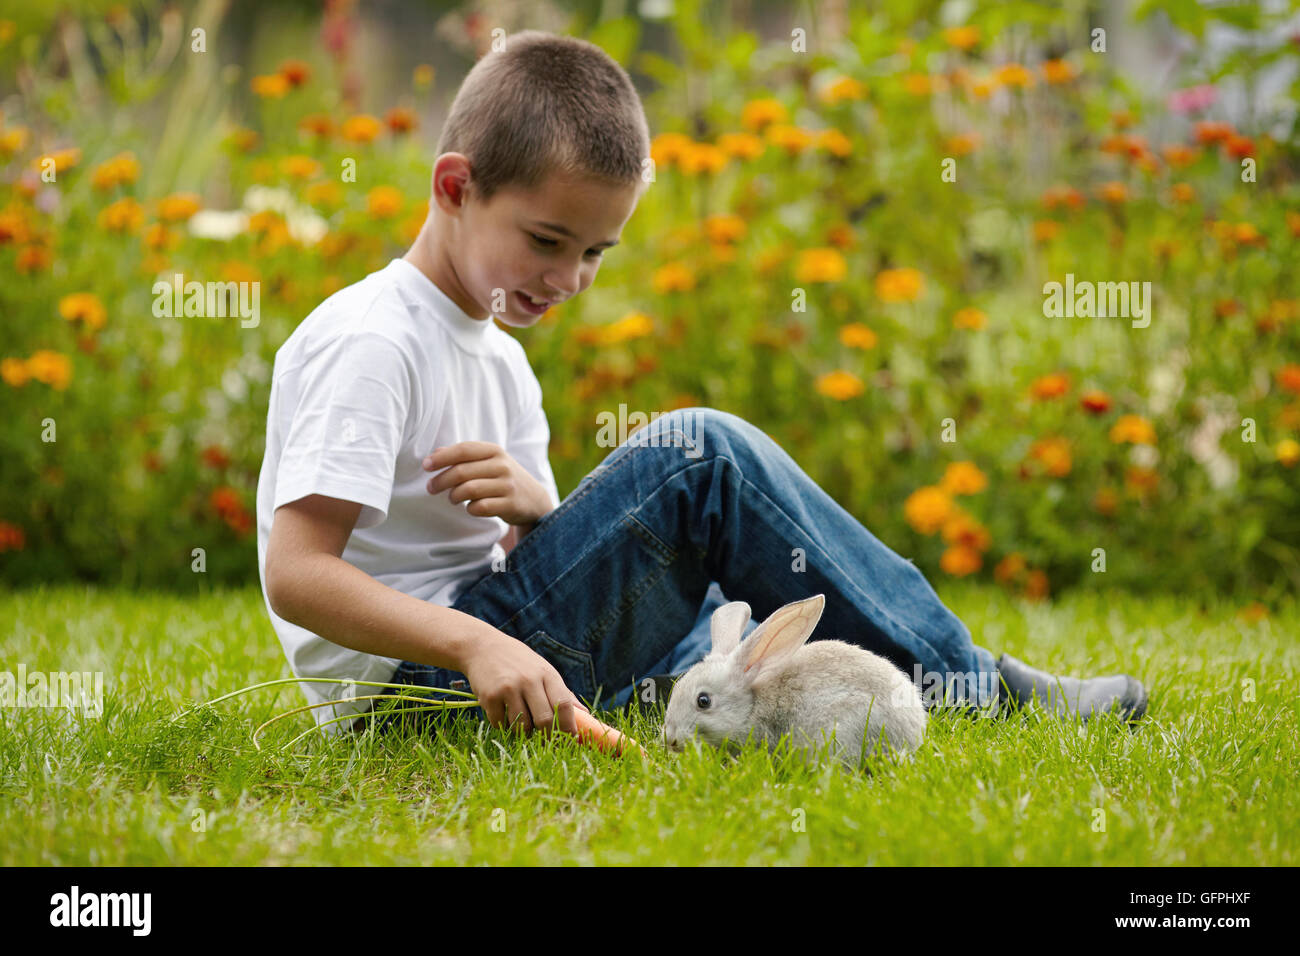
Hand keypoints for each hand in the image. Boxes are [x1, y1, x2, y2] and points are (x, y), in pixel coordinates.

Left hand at [423, 441, 550, 525]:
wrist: (534, 499)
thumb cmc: (502, 478)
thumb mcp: (488, 461)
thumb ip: (464, 456)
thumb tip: (435, 453)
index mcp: (494, 451)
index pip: (463, 450)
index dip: (442, 458)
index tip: (425, 466)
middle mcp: (502, 465)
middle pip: (462, 472)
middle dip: (441, 481)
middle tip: (431, 488)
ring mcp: (507, 485)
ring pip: (469, 490)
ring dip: (454, 496)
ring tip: (452, 499)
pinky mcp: (510, 504)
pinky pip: (480, 507)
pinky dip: (470, 509)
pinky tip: (470, 508)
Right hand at [461, 628, 590, 735]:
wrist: (482, 647)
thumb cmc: (519, 662)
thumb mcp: (543, 670)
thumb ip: (562, 692)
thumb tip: (585, 714)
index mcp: (547, 674)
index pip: (564, 705)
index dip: (569, 727)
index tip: (570, 741)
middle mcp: (529, 680)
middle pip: (545, 720)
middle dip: (548, 737)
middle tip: (547, 743)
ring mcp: (509, 688)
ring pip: (523, 727)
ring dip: (524, 733)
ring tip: (521, 721)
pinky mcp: (490, 697)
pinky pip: (501, 724)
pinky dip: (504, 725)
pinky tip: (502, 712)